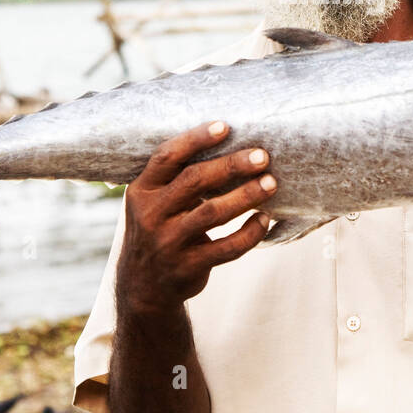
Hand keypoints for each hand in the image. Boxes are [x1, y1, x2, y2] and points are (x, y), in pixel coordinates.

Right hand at [116, 120, 274, 316]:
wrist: (142, 286)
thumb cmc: (160, 228)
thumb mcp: (153, 202)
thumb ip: (177, 178)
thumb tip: (230, 144)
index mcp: (141, 190)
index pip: (166, 156)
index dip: (195, 139)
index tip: (226, 126)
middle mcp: (151, 215)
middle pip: (194, 181)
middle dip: (231, 165)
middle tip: (262, 156)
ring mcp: (168, 243)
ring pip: (212, 213)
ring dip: (246, 195)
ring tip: (271, 183)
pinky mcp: (187, 267)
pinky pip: (226, 247)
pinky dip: (249, 232)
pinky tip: (265, 219)